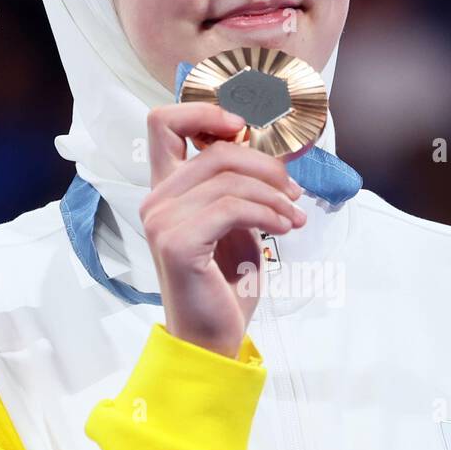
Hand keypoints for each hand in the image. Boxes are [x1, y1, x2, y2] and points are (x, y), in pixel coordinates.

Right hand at [140, 102, 306, 357]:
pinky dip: (268, 213)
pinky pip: (233, 207)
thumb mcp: (238, 222)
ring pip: (228, 176)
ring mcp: (161, 220)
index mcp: (166, 190)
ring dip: (273, 194)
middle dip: (265, 165)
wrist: (213, 337)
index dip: (205, 112)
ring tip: (294, 216)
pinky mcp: (176, 242)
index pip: (164, 122)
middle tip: (293, 191)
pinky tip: (285, 228)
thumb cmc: (225, 282)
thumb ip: (240, 185)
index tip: (245, 128)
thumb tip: (272, 148)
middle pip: (215, 149)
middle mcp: (156, 200)